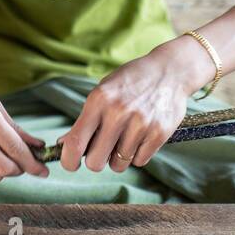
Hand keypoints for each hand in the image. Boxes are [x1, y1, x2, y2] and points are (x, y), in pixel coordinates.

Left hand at [56, 43, 200, 172]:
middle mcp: (118, 113)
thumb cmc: (130, 82)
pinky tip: (140, 137)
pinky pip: (140, 161)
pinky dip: (137, 154)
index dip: (68, 160)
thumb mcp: (103, 92)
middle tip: (101, 151)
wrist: (169, 70)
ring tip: (124, 139)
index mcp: (99, 100)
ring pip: (119, 164)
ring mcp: (141, 124)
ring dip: (118, 157)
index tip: (70, 164)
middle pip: (96, 161)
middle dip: (96, 160)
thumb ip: (86, 119)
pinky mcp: (159, 133)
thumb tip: (65, 145)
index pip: (76, 142)